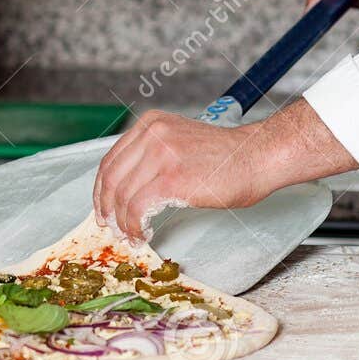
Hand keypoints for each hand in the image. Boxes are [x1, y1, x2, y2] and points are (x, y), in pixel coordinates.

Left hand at [92, 105, 356, 240]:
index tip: (104, 209)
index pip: (111, 159)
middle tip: (111, 228)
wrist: (256, 158)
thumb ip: (151, 155)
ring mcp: (160, 154)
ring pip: (121, 195)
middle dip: (106, 208)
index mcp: (150, 123)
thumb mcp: (179, 141)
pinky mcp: (170, 178)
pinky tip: (143, 234)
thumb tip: (126, 189)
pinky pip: (137, 208)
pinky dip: (134, 226)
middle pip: (111, 177)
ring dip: (121, 222)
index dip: (102, 190)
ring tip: (130, 236)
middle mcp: (151, 133)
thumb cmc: (225, 157)